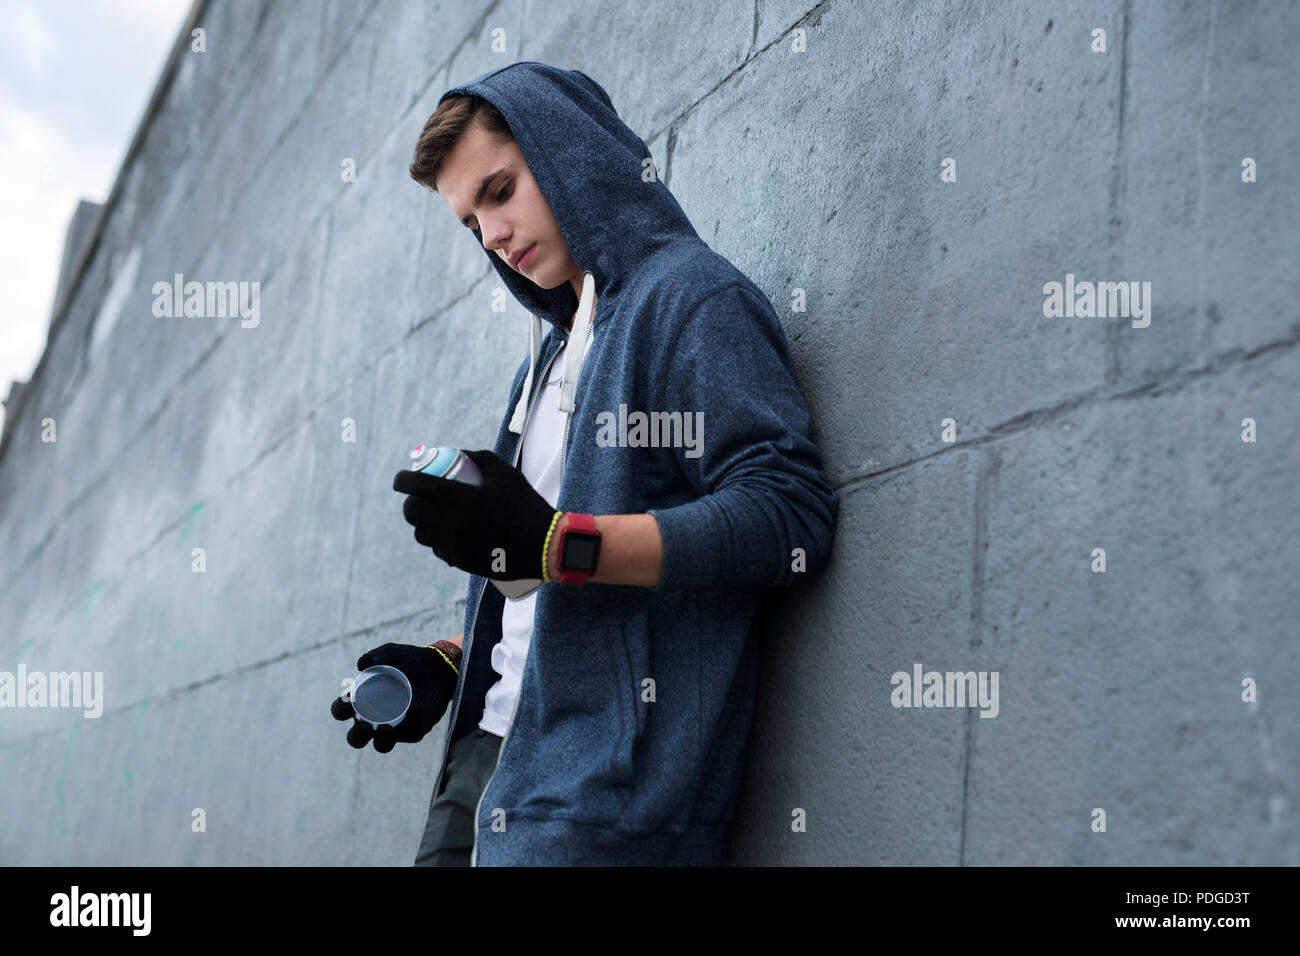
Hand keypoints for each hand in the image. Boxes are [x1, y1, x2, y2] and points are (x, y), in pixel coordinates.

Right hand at [330, 642, 460, 752]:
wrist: (438, 665)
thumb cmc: (408, 660)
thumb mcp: (392, 652)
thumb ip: (376, 654)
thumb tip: (361, 665)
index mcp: (361, 702)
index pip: (341, 711)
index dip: (340, 709)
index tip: (348, 699)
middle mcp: (374, 719)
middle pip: (356, 738)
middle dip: (357, 735)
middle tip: (364, 724)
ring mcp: (394, 728)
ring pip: (382, 745)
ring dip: (381, 740)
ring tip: (385, 728)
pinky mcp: (414, 731)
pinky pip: (410, 733)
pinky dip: (413, 722)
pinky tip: (418, 707)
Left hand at [394, 449, 558, 580]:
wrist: (543, 545)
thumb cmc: (525, 504)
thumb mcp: (505, 473)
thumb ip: (478, 457)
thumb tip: (453, 453)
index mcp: (466, 498)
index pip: (421, 486)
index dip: (404, 480)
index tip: (400, 478)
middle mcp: (457, 523)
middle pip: (413, 514)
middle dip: (408, 504)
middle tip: (414, 499)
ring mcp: (457, 545)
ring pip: (422, 534)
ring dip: (421, 523)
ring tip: (429, 516)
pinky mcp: (461, 562)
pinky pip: (438, 549)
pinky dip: (438, 539)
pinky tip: (448, 532)